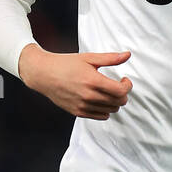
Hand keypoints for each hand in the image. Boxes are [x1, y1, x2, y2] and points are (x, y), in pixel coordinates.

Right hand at [18, 45, 132, 118]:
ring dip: (115, 102)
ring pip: (111, 110)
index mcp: (93, 81)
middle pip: (118, 102)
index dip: (127, 86)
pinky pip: (101, 116)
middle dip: (123, 94)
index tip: (124, 80)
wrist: (44, 74)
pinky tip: (101, 99)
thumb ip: (110, 58)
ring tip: (109, 92)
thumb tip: (127, 55)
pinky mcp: (78, 112)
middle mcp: (88, 96)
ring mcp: (83, 106)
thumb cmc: (65, 64)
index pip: (121, 91)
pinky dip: (105, 109)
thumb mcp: (89, 58)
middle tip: (118, 86)